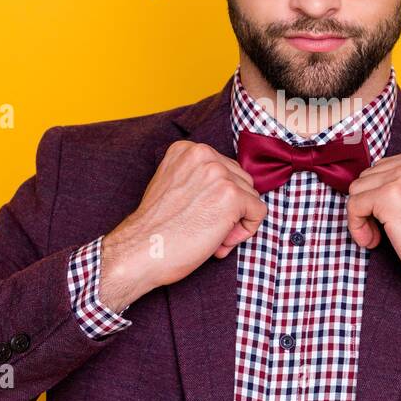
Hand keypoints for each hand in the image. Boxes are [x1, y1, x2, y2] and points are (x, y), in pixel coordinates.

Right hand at [98, 141, 266, 311]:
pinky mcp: (232, 195)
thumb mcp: (173, 186)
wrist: (141, 251)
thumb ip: (199, 179)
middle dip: (230, 208)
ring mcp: (219, 173)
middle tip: (206, 230)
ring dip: (236, 222)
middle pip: (241, 181)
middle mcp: (203, 154)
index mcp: (187, 149)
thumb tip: (234, 189)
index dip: (217, 197)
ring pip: (251, 196)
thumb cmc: (156, 228)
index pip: (225, 169)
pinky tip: (220, 243)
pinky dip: (246, 232)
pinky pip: (258, 212)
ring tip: (211, 237)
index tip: (200, 214)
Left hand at [346, 146, 400, 320]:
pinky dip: (357, 226)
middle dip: (370, 205)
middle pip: (368, 177)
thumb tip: (372, 186)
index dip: (381, 196)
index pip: (384, 167)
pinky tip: (373, 241)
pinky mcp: (390, 196)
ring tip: (381, 237)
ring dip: (362, 217)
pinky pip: (354, 205)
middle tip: (385, 231)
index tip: (392, 218)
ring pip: (357, 190)